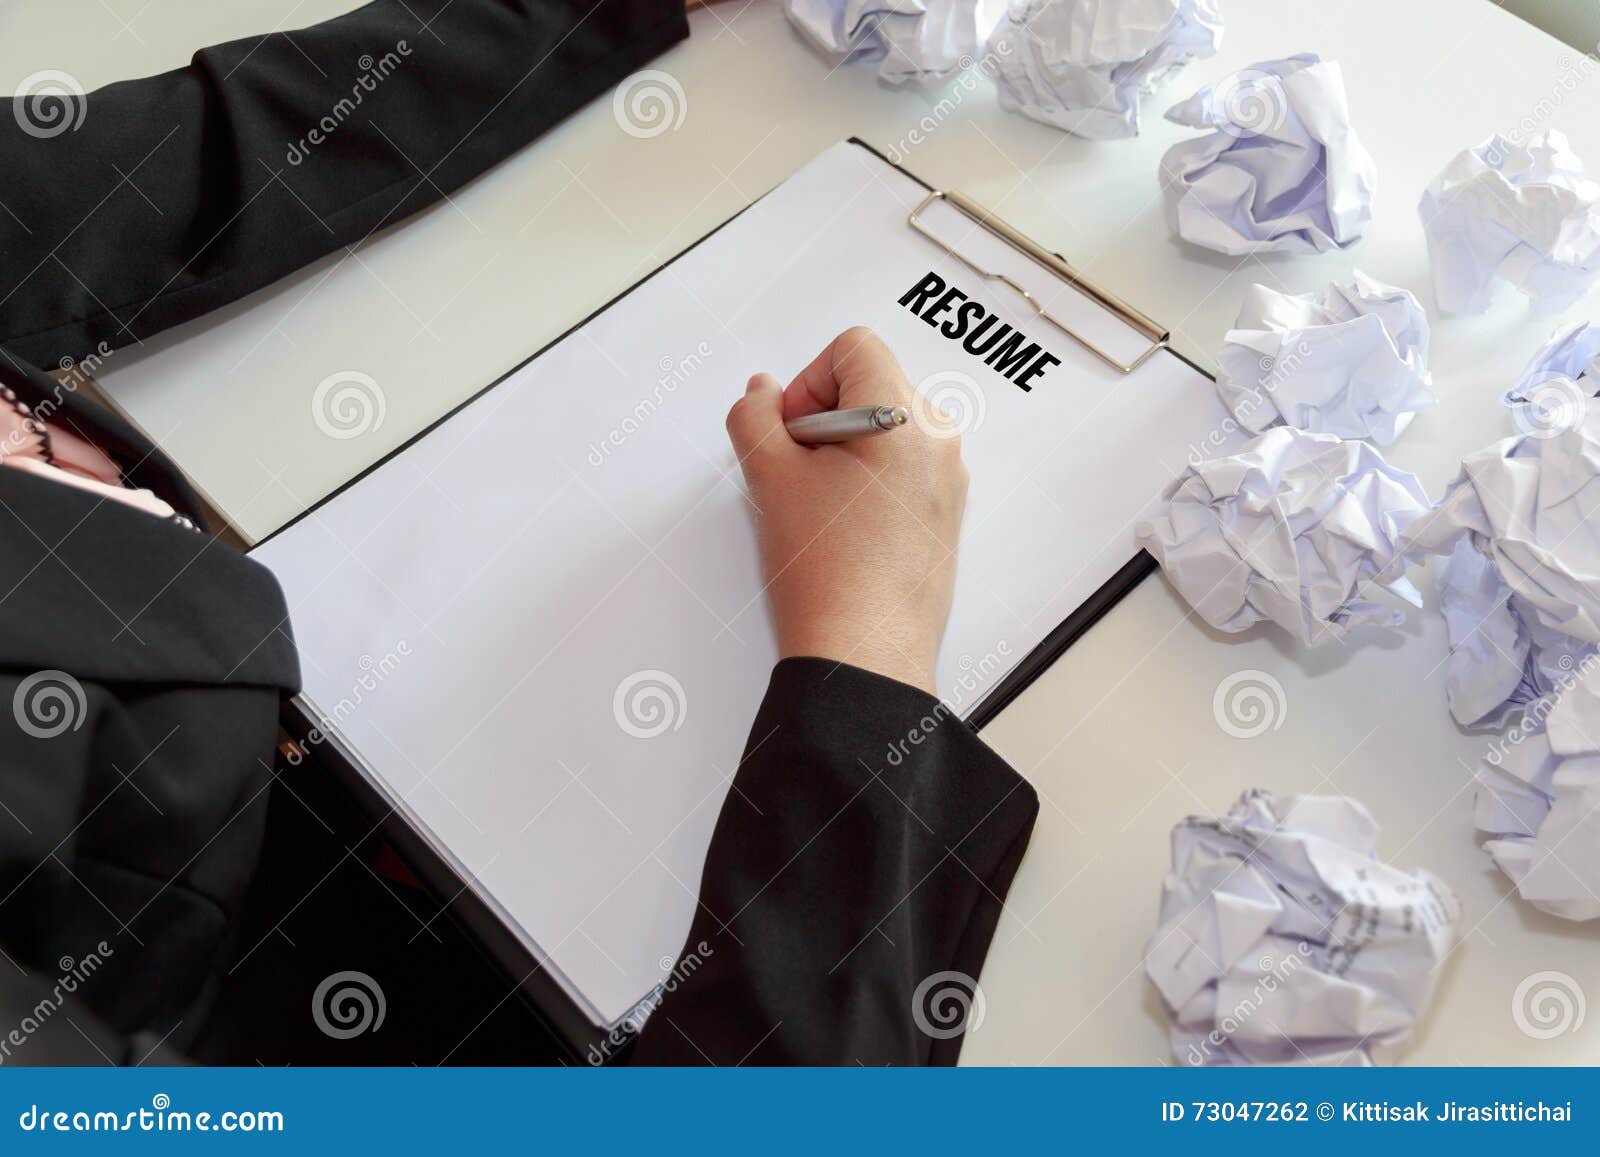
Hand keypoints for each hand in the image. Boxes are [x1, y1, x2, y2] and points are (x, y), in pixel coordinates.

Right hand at [725, 327, 966, 695]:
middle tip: (797, 475)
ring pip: (885, 431)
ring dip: (842, 452)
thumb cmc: (828, 575)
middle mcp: (940, 443)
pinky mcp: (944, 518)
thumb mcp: (769, 479)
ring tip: (818, 510)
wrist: (864, 657)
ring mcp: (949, 482)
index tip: (792, 433)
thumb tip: (762, 395)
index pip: (854, 348)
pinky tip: (841, 532)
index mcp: (906, 419)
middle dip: (823, 418)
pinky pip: (901, 471)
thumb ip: (755, 416)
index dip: (808, 381)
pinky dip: (865, 483)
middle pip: (871, 386)